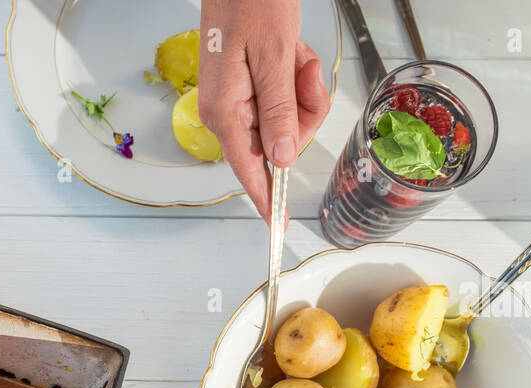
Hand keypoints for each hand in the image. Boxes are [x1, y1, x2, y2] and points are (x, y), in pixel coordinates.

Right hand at [198, 0, 330, 217]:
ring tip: (296, 56)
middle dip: (304, 111)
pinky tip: (291, 54)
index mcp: (226, 110)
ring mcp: (236, 102)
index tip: (278, 223)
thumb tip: (282, 158)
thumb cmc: (250, 3)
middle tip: (304, 73)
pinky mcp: (246, 90)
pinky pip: (282, 101)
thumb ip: (279, 110)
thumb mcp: (274, 56)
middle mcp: (226, 112)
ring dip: (303, 90)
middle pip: (278, 141)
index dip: (266, 197)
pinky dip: (296, 80)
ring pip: (286, 121)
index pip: (249, 168)